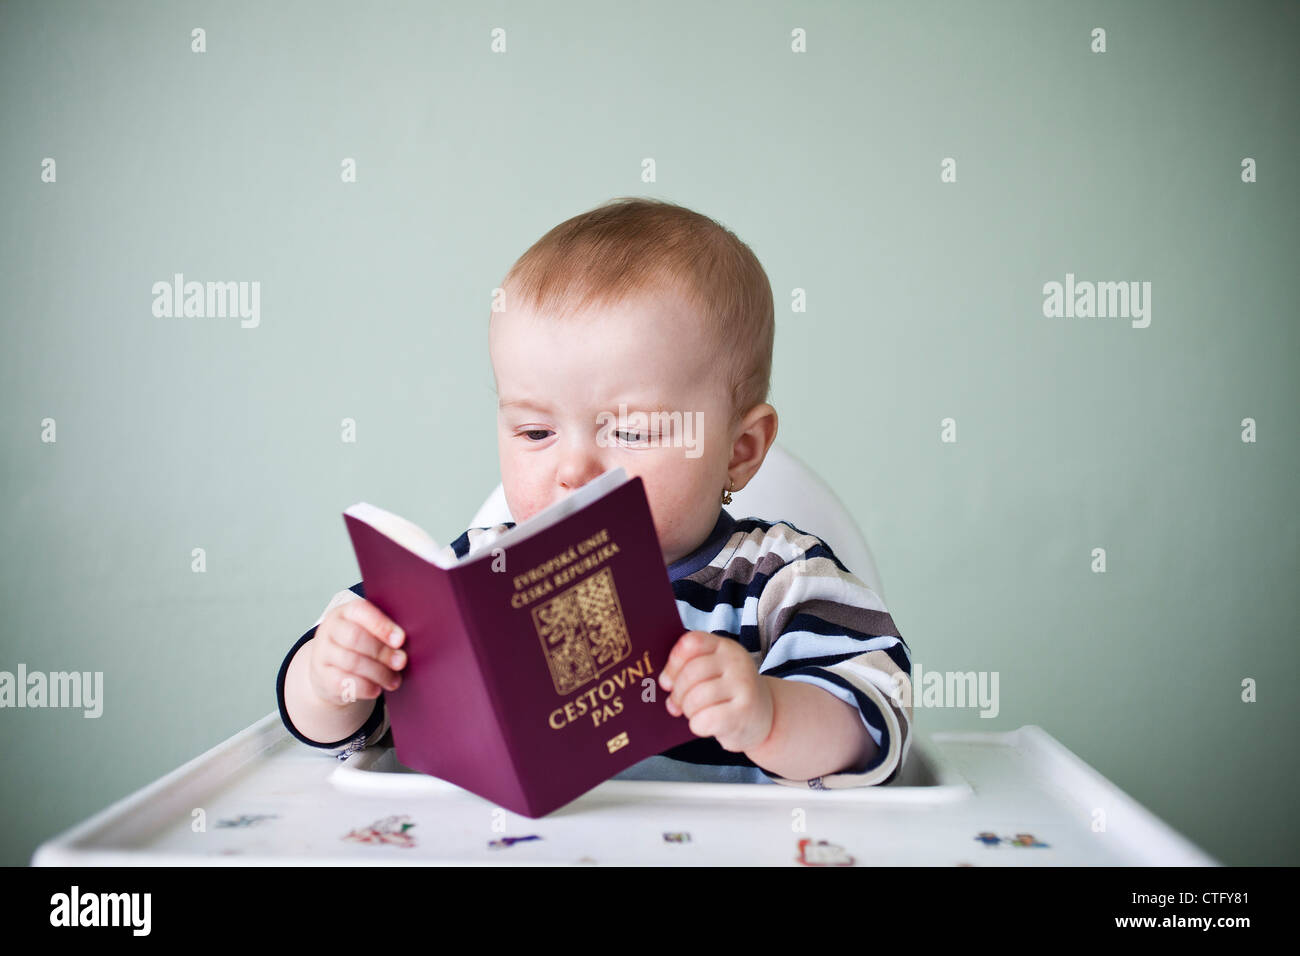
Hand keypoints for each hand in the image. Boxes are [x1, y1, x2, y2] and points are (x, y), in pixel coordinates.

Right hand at [307, 595, 406, 706]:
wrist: (330, 670)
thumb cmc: (358, 647)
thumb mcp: (368, 633)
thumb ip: (384, 633)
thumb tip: (405, 645)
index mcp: (345, 612)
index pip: (360, 611)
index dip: (381, 625)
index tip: (401, 639)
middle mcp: (329, 629)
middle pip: (355, 637)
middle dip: (382, 651)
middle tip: (401, 662)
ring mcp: (322, 653)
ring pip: (351, 662)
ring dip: (378, 673)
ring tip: (394, 680)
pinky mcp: (321, 676)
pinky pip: (343, 682)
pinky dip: (364, 687)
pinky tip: (377, 689)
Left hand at [658, 630, 773, 753]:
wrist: (765, 716)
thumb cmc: (728, 693)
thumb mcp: (713, 672)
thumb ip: (688, 669)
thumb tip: (664, 682)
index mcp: (725, 646)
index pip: (691, 643)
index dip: (673, 664)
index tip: (667, 682)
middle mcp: (737, 661)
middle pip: (690, 673)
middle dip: (677, 693)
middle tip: (678, 704)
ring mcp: (743, 686)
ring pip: (696, 698)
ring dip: (688, 711)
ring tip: (695, 713)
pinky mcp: (744, 712)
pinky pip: (705, 720)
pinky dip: (698, 725)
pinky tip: (705, 724)